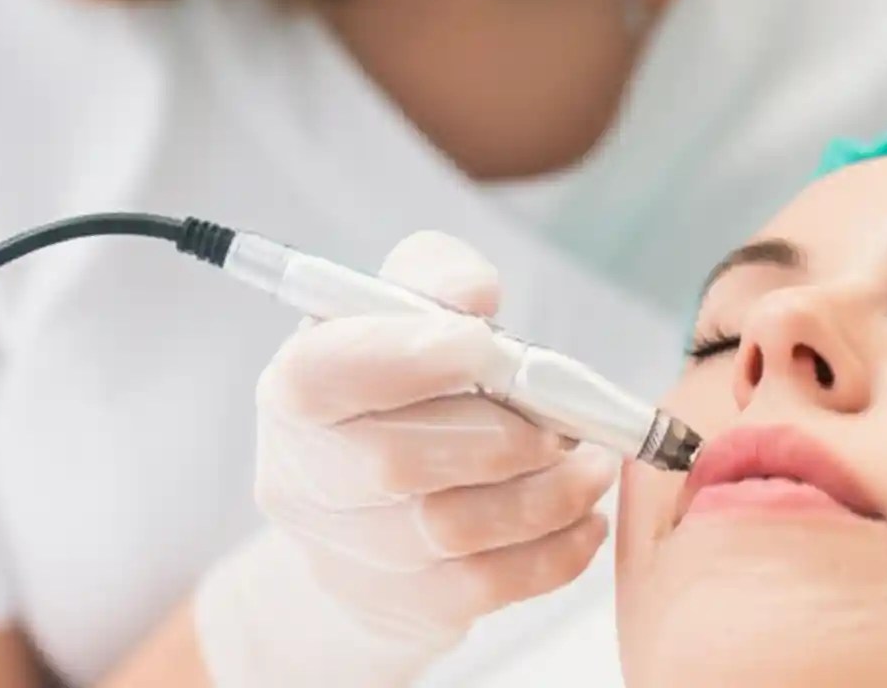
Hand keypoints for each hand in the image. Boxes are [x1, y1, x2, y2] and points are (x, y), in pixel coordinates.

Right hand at [252, 231, 616, 677]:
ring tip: (593, 466)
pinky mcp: (400, 606)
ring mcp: (346, 554)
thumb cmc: (400, 388)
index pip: (324, 374)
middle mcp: (303, 477)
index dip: (412, 358)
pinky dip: (554, 552)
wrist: (373, 506)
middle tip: (569, 421)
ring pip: (452, 531)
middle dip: (505, 437)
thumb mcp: (403, 311)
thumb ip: (434, 279)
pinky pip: (486, 587)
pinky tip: (584, 519)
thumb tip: (472, 295)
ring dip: (546, 495)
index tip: (489, 345)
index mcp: (294, 390)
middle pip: (395, 463)